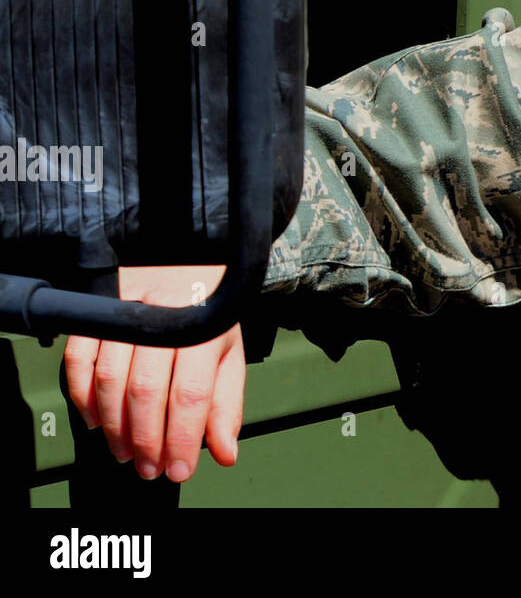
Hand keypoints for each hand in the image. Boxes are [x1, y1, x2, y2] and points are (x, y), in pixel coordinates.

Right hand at [63, 266, 243, 481]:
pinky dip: (83, 396)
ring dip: (113, 426)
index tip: (179, 470)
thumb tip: (225, 454)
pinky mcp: (99, 309)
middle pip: (146, 390)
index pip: (191, 392)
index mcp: (204, 325)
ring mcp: (127, 308)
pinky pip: (80, 358)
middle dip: (145, 440)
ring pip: (110, 378)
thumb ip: (226, 405)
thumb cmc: (208, 316)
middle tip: (148, 468)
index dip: (183, 437)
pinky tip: (96, 421)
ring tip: (125, 451)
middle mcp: (165, 313)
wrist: (189, 263)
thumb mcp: (227, 354)